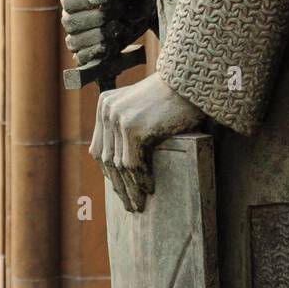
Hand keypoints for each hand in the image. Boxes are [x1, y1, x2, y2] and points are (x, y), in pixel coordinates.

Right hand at [58, 0, 154, 67]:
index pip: (69, 3)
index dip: (89, 4)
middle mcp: (70, 13)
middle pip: (72, 25)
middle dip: (101, 20)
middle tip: (120, 9)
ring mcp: (78, 33)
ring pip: (76, 44)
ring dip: (103, 37)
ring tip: (119, 25)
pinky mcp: (89, 50)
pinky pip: (83, 60)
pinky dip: (100, 54)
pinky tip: (114, 43)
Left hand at [91, 71, 204, 212]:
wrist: (188, 83)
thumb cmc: (170, 97)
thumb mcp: (139, 106)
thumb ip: (125, 124)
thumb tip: (119, 164)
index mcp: (104, 104)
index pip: (100, 147)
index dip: (109, 171)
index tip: (119, 188)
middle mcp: (107, 110)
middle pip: (107, 158)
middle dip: (118, 185)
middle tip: (129, 204)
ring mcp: (118, 118)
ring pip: (119, 165)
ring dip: (130, 188)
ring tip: (139, 204)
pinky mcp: (131, 128)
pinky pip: (132, 164)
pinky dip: (141, 180)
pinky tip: (150, 189)